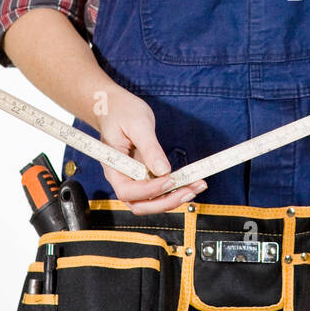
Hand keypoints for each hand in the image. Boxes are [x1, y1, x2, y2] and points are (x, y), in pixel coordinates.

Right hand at [95, 83, 205, 214]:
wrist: (114, 106)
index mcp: (113, 166)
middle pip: (139, 204)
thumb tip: (163, 170)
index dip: (150, 191)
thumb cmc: (120, 111)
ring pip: (151, 201)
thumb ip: (150, 148)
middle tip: (189, 191)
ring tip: (196, 187)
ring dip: (173, 198)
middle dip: (166, 202)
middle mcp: (121, 177)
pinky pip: (158, 190)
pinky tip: (191, 182)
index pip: (128, 190)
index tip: (170, 180)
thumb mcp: (138, 124)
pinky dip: (174, 190)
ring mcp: (132, 178)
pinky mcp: (144, 174)